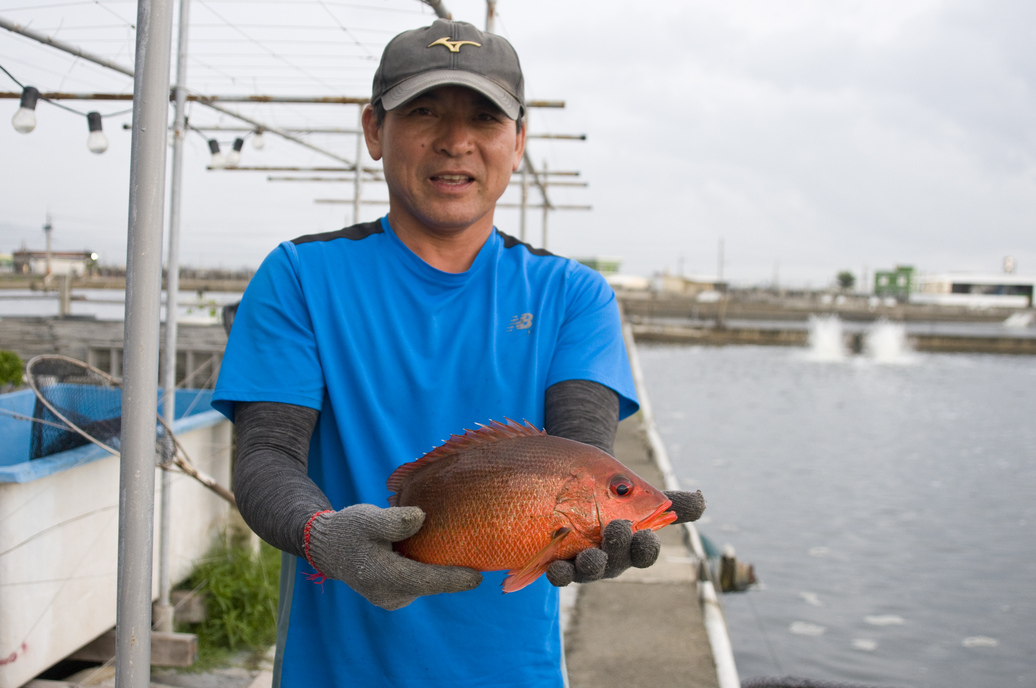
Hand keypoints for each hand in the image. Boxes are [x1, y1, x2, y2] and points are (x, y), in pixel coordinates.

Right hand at [306, 504, 482, 609]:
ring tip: (461, 551)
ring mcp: (391, 598)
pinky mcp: (393, 595)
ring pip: (424, 584)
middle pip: (429, 584)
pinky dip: (428, 571)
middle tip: (478, 554)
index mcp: (384, 577)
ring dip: (440, 570)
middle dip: (453, 572)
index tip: (478, 577)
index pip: (426, 580)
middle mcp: (389, 594)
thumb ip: (393, 520)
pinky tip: (436, 554)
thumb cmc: (348, 530)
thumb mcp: (367, 518)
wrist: (326, 547)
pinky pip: (417, 584)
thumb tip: (421, 518)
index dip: (454, 579)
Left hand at [545, 489, 705, 586]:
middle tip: (617, 528)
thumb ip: (671, 501)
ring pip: (589, 570)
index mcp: (633, 545)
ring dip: (590, 565)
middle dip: (618, 548)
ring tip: (588, 556)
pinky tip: (553, 566)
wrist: (579, 488)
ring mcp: (585, 563)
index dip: (646, 546)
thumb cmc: (615, 497)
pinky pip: (560, 573)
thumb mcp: (641, 495)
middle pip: (617, 561)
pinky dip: (558, 573)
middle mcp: (611, 559)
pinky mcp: (561, 562)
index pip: (645, 551)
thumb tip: (700, 502)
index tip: (646, 535)